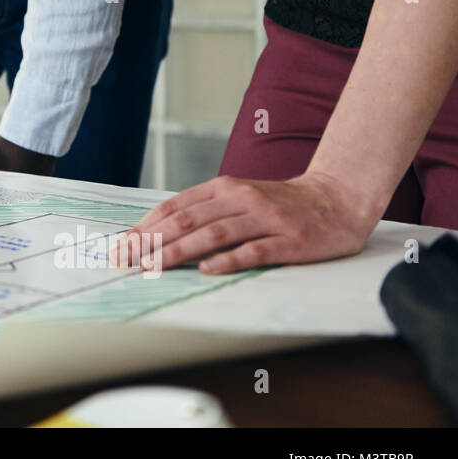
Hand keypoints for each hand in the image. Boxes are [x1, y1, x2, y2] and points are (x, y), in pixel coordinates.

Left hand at [111, 172, 381, 274]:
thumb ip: (204, 211)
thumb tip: (158, 232)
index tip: (121, 246)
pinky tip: (207, 270)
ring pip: (214, 234)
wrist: (337, 199)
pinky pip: (255, 250)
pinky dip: (229, 260)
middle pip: (188, 220)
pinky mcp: (290, 240)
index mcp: (223, 188)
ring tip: (155, 265)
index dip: (145, 227)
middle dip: (152, 241)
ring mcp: (265, 218)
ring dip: (180, 250)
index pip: (174, 207)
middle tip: (127, 260)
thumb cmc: (279, 204)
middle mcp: (241, 199)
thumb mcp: (237, 198)